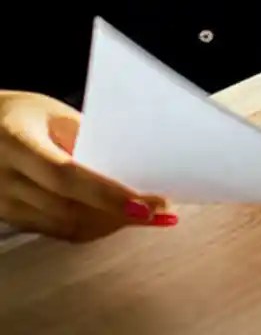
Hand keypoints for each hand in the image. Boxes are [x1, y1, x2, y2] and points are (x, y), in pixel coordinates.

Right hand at [0, 91, 173, 240]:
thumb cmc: (19, 115)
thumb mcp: (53, 114)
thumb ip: (87, 138)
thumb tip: (132, 166)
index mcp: (17, 143)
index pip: (66, 176)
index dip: (107, 195)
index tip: (145, 205)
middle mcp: (4, 178)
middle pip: (69, 209)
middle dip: (120, 215)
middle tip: (160, 211)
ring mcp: (2, 203)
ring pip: (65, 227)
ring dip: (110, 225)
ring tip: (147, 217)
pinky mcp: (8, 218)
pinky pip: (55, 231)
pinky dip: (90, 228)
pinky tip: (115, 220)